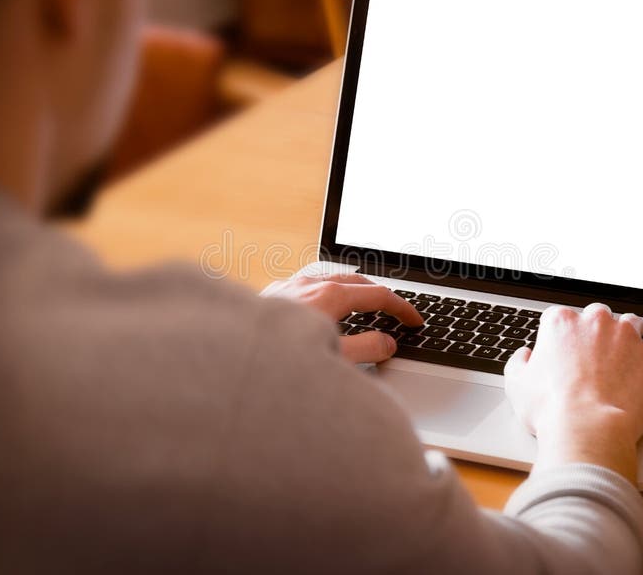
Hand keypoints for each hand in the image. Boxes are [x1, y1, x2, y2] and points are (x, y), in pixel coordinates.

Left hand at [265, 274, 423, 363]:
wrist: (228, 359)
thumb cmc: (277, 362)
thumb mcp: (334, 359)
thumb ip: (367, 350)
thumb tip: (387, 343)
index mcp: (329, 296)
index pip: (378, 294)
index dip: (402, 308)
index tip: (415, 321)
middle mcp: (308, 284)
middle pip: (356, 280)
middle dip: (380, 294)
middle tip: (396, 310)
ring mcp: (288, 286)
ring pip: (330, 279)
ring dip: (353, 290)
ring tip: (364, 306)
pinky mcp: (271, 295)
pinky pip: (308, 284)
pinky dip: (328, 292)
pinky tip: (322, 309)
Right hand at [504, 303, 642, 481]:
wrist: (588, 429)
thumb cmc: (552, 409)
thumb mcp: (517, 385)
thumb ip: (519, 363)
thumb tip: (525, 357)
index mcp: (560, 323)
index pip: (561, 316)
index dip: (563, 337)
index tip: (565, 353)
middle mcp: (595, 321)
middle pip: (598, 316)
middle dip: (596, 333)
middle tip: (592, 361)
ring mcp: (627, 336)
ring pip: (631, 324)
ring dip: (626, 339)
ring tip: (621, 364)